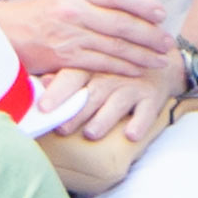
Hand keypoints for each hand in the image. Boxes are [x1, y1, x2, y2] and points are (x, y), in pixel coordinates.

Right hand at [0, 0, 175, 76]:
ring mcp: (69, 36)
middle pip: (122, 23)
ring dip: (141, 55)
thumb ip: (92, 2)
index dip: (143, 3)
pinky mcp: (63, 58)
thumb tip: (129, 10)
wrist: (2, 32)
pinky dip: (121, 67)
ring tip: (159, 60)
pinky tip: (136, 70)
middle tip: (167, 43)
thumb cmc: (36, 16)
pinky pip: (100, 63)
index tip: (161, 14)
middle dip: (149, 35)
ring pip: (115, 46)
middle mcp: (74, 12)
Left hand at [42, 51, 183, 140]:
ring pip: (117, 102)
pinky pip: (147, 111)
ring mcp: (132, 86)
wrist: (157, 62)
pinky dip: (140, 123)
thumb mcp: (87, 69)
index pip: (71, 77)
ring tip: (90, 134)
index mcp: (89, 68)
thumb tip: (41, 82)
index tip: (43, 108)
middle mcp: (110, 75)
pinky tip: (131, 135)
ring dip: (103, 119)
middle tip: (62, 129)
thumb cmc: (109, 72)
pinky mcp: (152, 97)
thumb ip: (63, 77)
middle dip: (77, 112)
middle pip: (92, 93)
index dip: (57, 92)